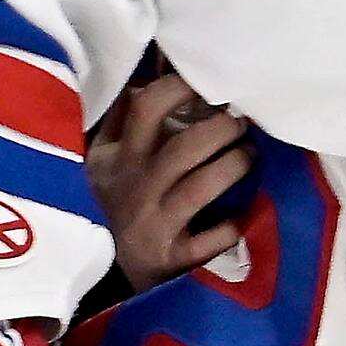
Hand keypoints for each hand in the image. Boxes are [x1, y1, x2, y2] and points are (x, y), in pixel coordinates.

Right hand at [89, 69, 254, 280]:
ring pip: (200, 188)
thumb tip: (151, 72)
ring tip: (249, 156)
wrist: (95, 274)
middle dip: (222, 129)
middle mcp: (136, 186)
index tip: (207, 83)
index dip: (182, 88)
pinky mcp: (170, 259)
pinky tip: (242, 217)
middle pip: (184, 147)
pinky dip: (230, 228)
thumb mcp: (102, 160)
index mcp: (116, 156)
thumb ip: (121, 118)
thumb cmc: (109, 203)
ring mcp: (153, 223)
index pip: (147, 107)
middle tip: (240, 123)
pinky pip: (209, 241)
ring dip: (233, 166)